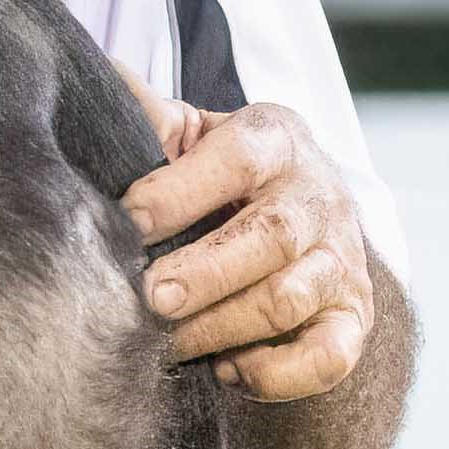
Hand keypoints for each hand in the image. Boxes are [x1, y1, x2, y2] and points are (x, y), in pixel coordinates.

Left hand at [119, 73, 374, 403]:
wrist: (301, 206)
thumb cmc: (221, 171)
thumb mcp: (191, 133)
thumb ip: (149, 116)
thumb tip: (95, 75)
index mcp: (274, 139)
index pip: (235, 158)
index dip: (180, 190)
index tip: (127, 219)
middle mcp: (318, 195)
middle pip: (270, 236)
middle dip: (204, 273)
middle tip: (149, 299)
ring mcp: (341, 258)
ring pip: (291, 297)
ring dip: (224, 326)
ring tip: (169, 342)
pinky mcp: (354, 316)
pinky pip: (331, 356)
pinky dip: (279, 373)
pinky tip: (228, 371)